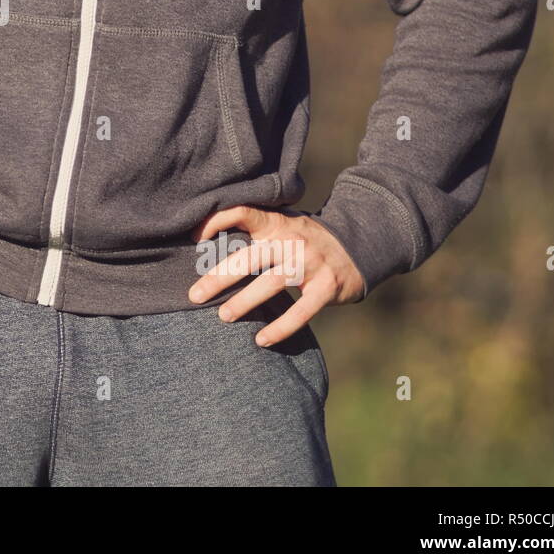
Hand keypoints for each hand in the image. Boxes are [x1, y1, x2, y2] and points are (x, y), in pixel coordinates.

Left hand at [186, 206, 365, 346]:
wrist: (359, 245)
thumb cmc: (304, 241)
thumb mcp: (282, 227)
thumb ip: (254, 234)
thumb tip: (206, 248)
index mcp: (276, 224)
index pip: (243, 212)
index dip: (217, 221)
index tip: (195, 238)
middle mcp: (291, 240)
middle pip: (249, 257)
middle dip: (219, 277)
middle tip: (194, 296)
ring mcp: (310, 263)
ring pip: (271, 283)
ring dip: (245, 302)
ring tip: (223, 317)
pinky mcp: (327, 287)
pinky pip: (301, 311)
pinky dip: (281, 327)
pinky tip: (262, 340)